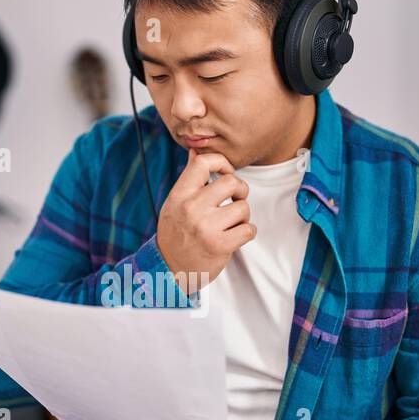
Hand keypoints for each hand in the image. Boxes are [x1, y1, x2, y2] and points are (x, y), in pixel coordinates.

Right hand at [155, 148, 256, 295]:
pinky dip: (247, 232)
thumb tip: (196, 150)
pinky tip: (235, 236)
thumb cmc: (176, 234)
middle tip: (235, 200)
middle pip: (231, 182)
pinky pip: (249, 229)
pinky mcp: (220, 245)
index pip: (203, 162)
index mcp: (180, 195)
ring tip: (231, 223)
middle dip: (240, 190)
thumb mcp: (175, 203)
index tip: (226, 173)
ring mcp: (206, 227)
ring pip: (243, 207)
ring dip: (242, 216)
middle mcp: (192, 208)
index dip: (222, 162)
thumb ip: (189, 179)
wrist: (169, 270)